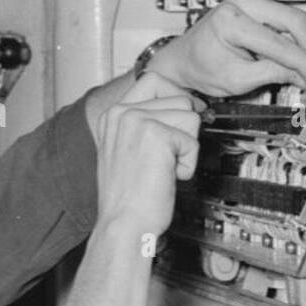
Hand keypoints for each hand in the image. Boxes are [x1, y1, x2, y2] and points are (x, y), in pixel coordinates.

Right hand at [95, 72, 202, 239]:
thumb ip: (146, 124)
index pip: (155, 80)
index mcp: (112, 115)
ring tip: (164, 169)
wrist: (123, 226)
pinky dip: (188, 164)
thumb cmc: (128, 199)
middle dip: (184, 131)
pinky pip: (193, 140)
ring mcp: (137, 121)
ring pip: (191, 115)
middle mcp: (121, 113)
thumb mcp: (128, 151)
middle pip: (180, 98)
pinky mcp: (156, 135)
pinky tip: (168, 177)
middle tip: (165, 159)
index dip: (175, 98)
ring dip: (186, 147)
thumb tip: (183, 105)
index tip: (179, 122)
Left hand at [150, 0, 305, 94]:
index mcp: (230, 20)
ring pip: (293, 18)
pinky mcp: (257, 3)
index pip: (278, 43)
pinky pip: (285, 20)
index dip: (303, 63)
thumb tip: (304, 75)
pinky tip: (304, 55)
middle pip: (293, 21)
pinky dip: (297, 38)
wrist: (184, 59)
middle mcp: (241, 1)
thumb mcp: (236, 80)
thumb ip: (271, 74)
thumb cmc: (201, 68)